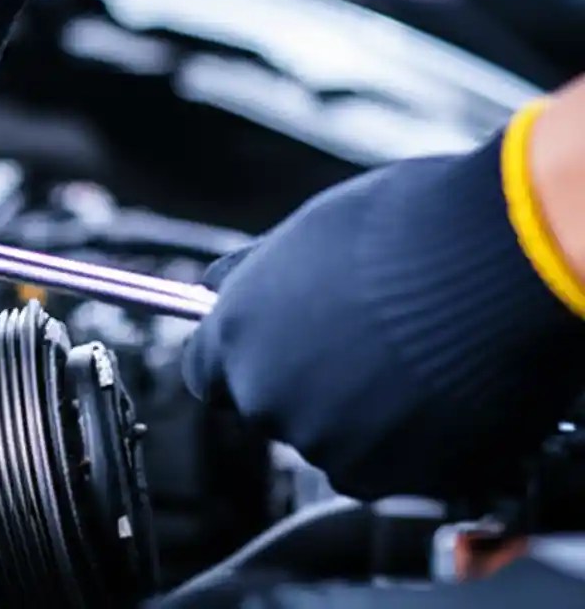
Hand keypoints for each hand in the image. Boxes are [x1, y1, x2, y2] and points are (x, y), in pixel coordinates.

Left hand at [182, 128, 584, 499]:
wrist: (502, 260)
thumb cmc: (410, 229)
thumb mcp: (307, 232)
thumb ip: (255, 274)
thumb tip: (217, 283)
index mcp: (236, 338)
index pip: (206, 375)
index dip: (243, 362)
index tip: (273, 351)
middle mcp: (270, 400)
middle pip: (271, 411)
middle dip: (307, 387)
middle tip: (362, 349)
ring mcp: (332, 445)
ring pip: (334, 447)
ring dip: (363, 420)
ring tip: (411, 366)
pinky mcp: (399, 478)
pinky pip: (396, 475)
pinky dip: (415, 448)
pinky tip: (439, 397)